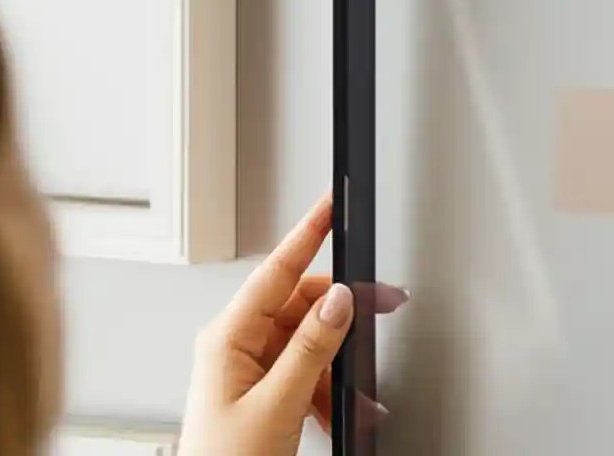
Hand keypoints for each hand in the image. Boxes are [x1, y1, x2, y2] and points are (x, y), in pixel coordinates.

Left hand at [179, 195, 408, 455]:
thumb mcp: (276, 405)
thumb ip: (310, 349)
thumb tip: (338, 301)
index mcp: (228, 339)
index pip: (276, 272)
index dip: (307, 234)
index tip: (330, 204)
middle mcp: (237, 347)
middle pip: (303, 306)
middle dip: (343, 314)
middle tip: (385, 304)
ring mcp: (250, 370)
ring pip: (310, 342)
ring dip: (338, 364)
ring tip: (356, 394)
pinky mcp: (264, 392)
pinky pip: (307, 372)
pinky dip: (329, 388)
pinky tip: (342, 408)